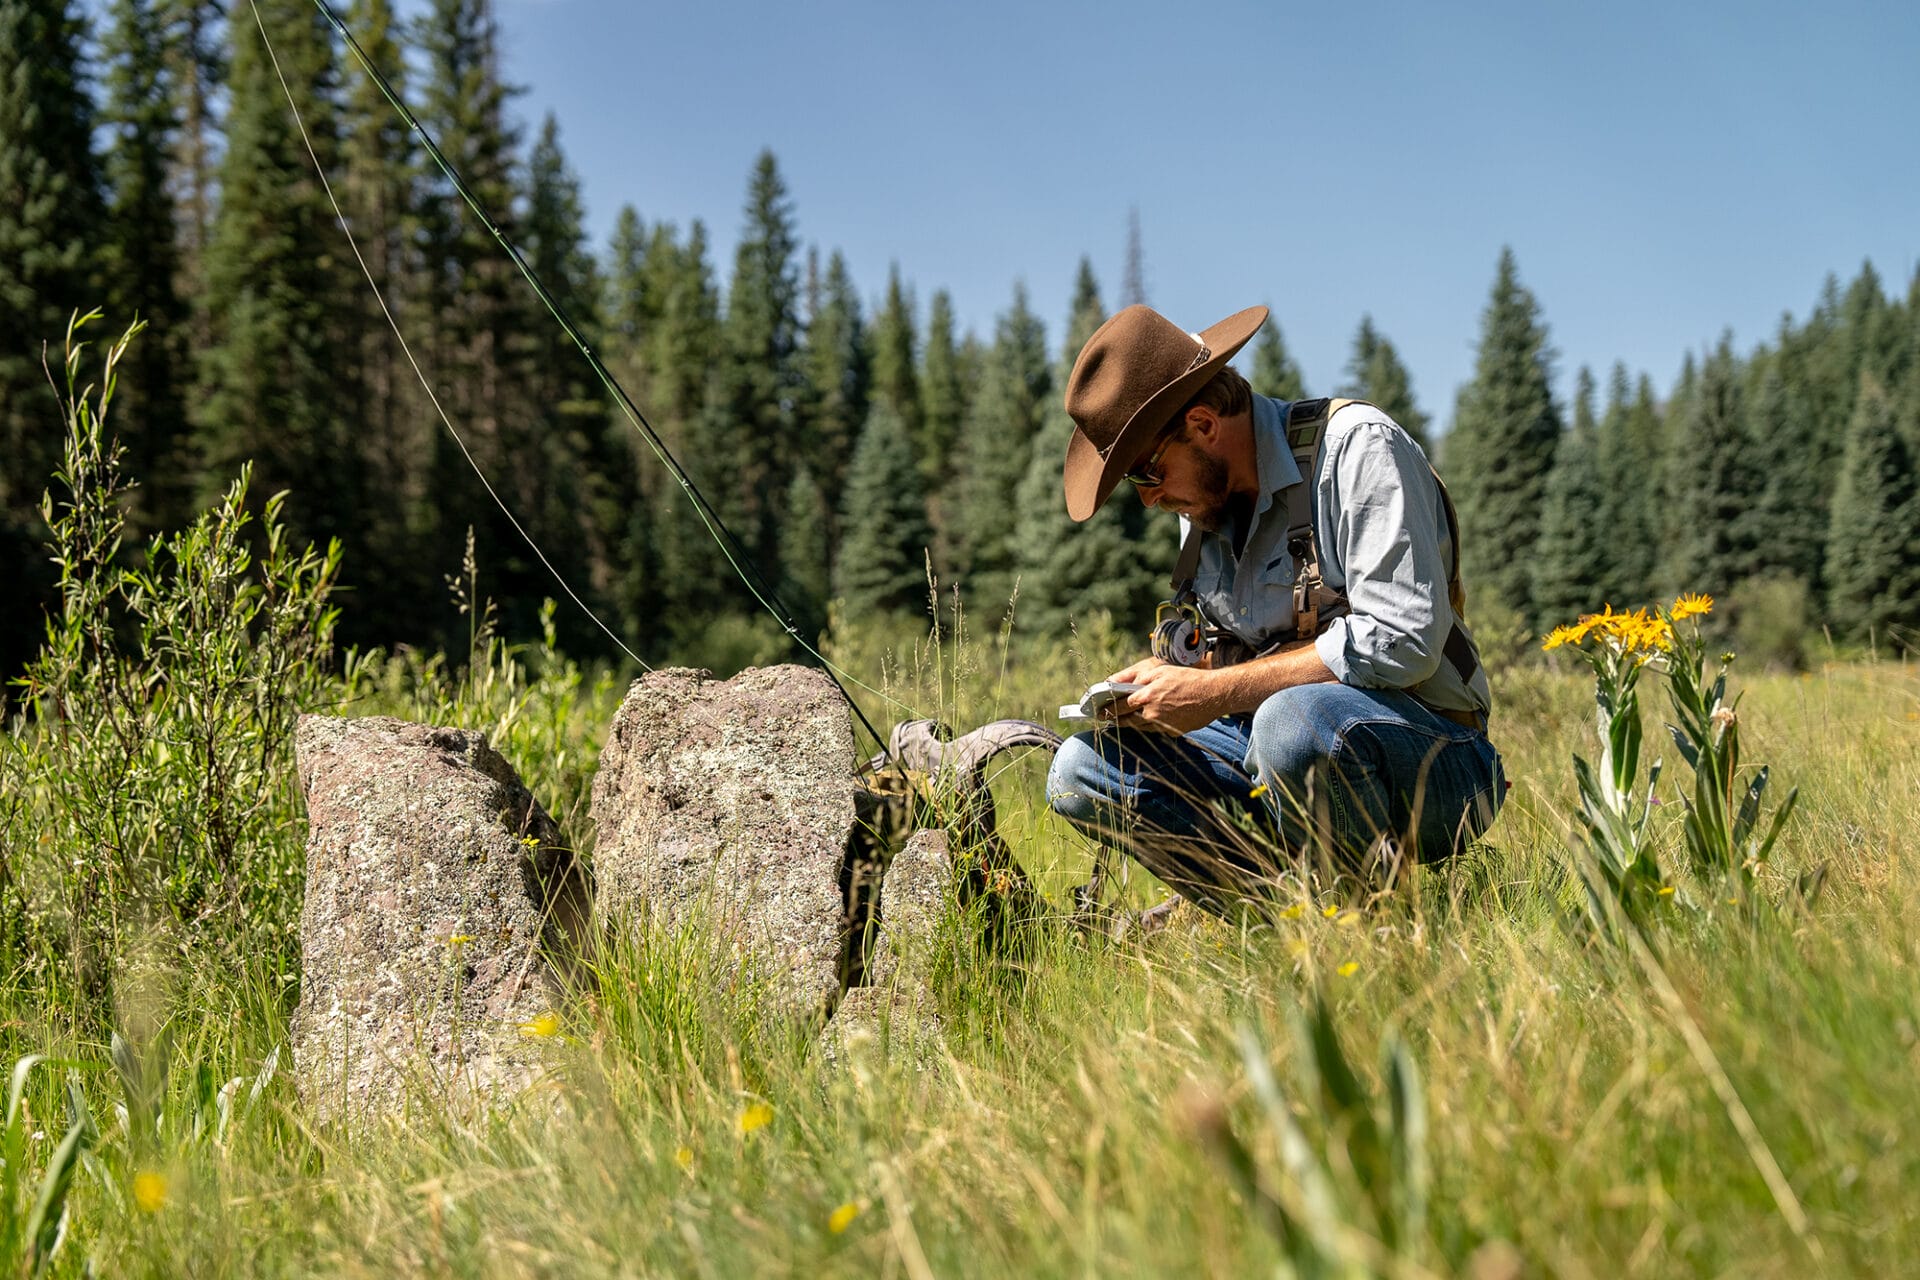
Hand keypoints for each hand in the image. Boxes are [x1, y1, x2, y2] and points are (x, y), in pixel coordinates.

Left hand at [1104, 658, 1226, 734]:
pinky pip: (1154, 730)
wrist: (1213, 694)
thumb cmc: (1188, 679)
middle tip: (1105, 719)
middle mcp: (1152, 714)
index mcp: (1146, 697)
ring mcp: (1162, 725)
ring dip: (1129, 724)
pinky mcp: (1172, 732)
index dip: (1108, 709)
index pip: (1120, 706)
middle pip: (1127, 720)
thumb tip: (1120, 683)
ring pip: (1139, 727)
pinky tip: (1143, 722)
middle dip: (1114, 719)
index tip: (1099, 711)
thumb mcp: (1160, 671)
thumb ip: (1138, 678)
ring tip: (1120, 722)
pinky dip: (1146, 726)